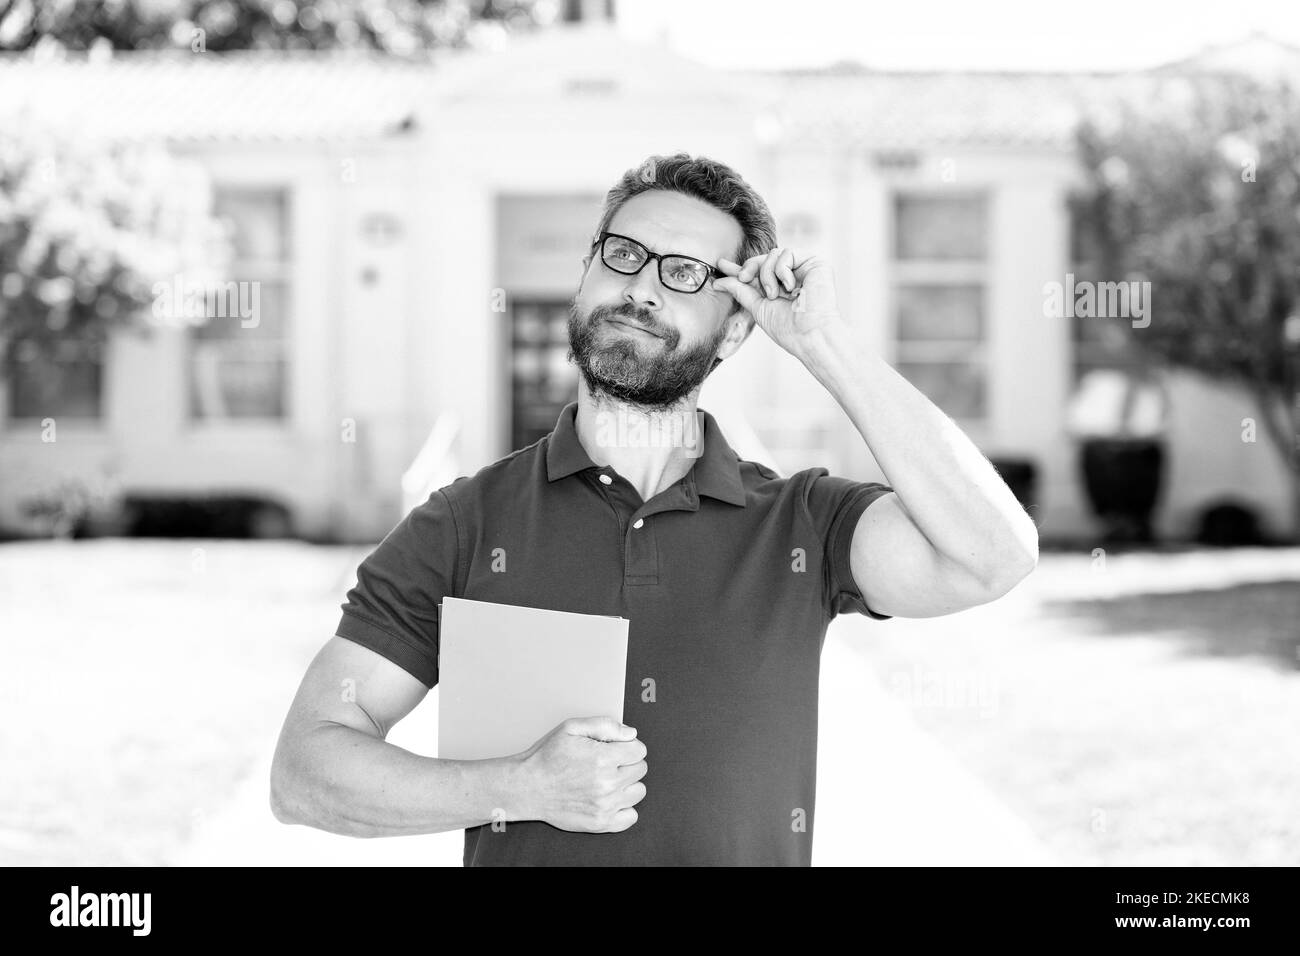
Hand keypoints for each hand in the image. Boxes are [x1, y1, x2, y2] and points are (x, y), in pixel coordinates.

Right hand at [516, 716, 646, 832]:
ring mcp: (605, 806)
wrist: (526, 787)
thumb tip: (630, 734)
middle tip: (608, 762)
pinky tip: (610, 798)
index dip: (627, 746)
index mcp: (603, 759)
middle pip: (640, 769)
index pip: (639, 750)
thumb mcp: (571, 728)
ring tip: (608, 780)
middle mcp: (607, 784)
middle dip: (627, 762)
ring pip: (638, 791)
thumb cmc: (547, 757)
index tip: (615, 748)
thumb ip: (605, 725)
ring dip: (627, 784)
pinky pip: (631, 817)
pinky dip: (624, 808)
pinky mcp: (600, 823)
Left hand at [711, 247, 841, 354]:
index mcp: (781, 288)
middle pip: (763, 259)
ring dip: (767, 275)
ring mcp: (804, 269)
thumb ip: (740, 291)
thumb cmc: (788, 328)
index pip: (759, 272)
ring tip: (775, 294)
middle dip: (750, 268)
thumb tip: (719, 281)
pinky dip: (782, 271)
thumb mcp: (757, 307)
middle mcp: (793, 277)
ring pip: (773, 254)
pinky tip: (790, 288)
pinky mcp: (815, 263)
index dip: (741, 268)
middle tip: (744, 278)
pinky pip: (787, 253)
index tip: (721, 265)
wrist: (809, 335)